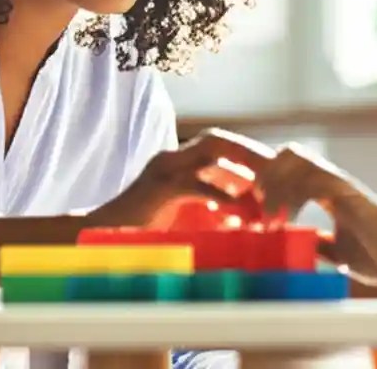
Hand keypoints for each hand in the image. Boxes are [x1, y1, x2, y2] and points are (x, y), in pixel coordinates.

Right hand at [91, 128, 275, 227]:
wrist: (101, 234)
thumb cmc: (143, 227)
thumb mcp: (183, 214)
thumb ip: (208, 209)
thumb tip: (239, 214)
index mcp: (178, 161)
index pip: (218, 145)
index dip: (245, 153)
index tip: (272, 167)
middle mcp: (172, 158)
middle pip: (218, 141)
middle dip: (248, 152)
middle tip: (275, 168)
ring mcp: (164, 170)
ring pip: (210, 156)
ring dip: (239, 169)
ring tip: (264, 185)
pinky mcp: (159, 189)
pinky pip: (194, 184)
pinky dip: (217, 193)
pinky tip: (234, 205)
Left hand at [255, 143, 376, 284]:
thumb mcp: (338, 252)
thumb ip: (319, 244)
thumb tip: (298, 247)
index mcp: (328, 192)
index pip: (291, 170)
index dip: (267, 174)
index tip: (249, 198)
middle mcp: (332, 181)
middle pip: (289, 152)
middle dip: (265, 173)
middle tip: (257, 205)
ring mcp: (340, 183)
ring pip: (296, 158)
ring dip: (275, 183)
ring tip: (269, 212)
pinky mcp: (348, 192)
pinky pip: (311, 179)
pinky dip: (291, 196)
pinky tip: (286, 219)